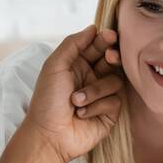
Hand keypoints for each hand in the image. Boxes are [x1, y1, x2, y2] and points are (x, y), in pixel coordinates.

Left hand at [25, 25, 125, 162]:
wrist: (49, 135)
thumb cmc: (47, 101)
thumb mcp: (55, 65)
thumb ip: (73, 43)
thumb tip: (93, 28)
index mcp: (78, 65)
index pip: (98, 46)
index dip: (106, 40)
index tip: (110, 36)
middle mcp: (92, 78)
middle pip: (113, 60)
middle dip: (112, 57)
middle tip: (109, 58)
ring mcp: (102, 95)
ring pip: (115, 81)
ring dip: (95, 90)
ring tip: (76, 101)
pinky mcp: (110, 113)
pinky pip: (115, 101)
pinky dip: (97, 106)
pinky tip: (81, 114)